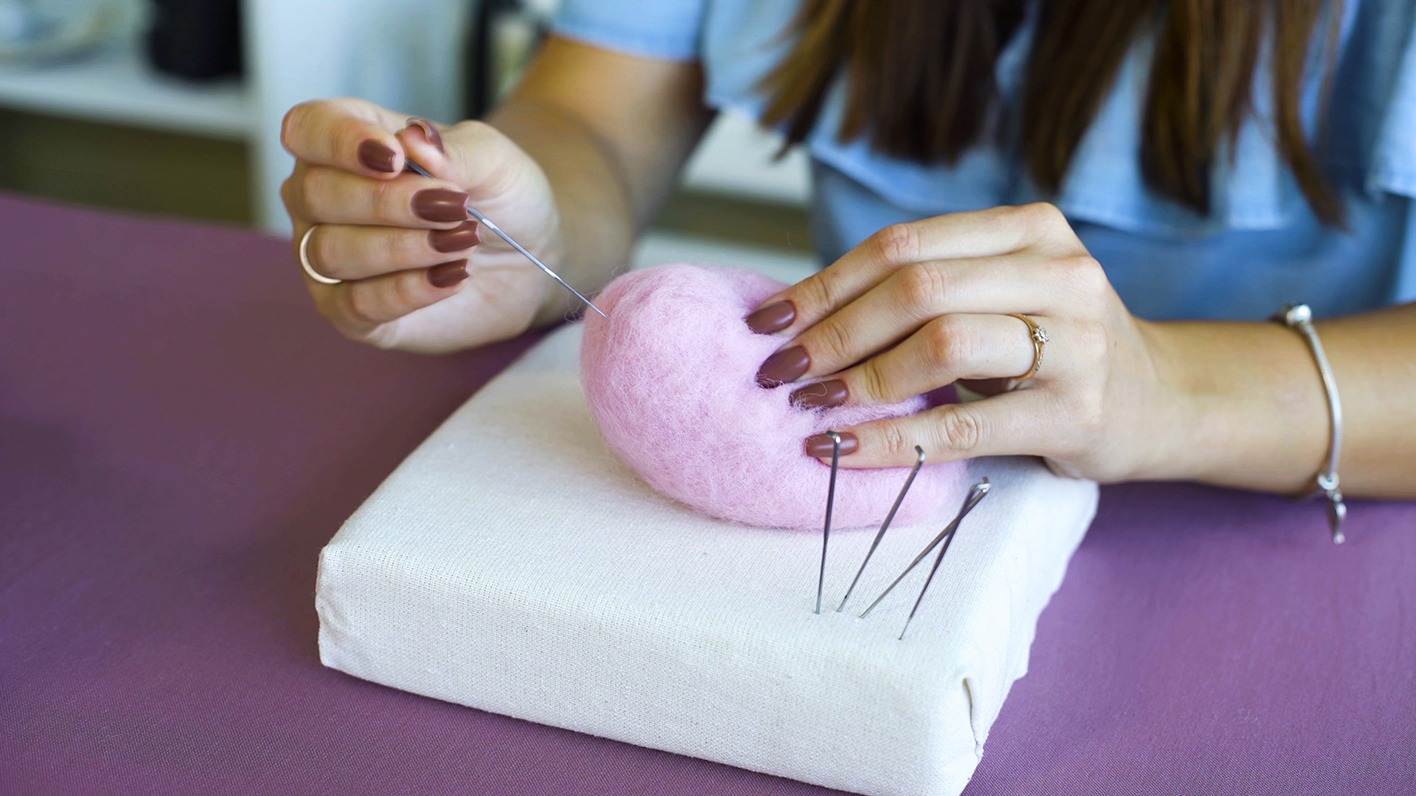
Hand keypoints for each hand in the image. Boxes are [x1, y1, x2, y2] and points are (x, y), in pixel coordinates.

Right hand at [280, 98, 560, 352]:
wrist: (527, 255)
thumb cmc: (496, 196)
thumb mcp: (492, 160)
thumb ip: (453, 151)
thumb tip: (414, 139)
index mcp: (344, 141)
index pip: (307, 129)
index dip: (341, 141)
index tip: (397, 157)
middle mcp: (320, 199)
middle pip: (315, 194)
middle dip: (387, 203)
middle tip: (455, 207)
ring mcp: (327, 257)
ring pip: (331, 252)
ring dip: (402, 248)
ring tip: (462, 241)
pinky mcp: (350, 312)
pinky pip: (354, 305)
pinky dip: (406, 291)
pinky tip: (452, 277)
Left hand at [745, 203, 1177, 481]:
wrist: (1160, 401)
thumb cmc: (1054, 345)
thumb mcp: (1002, 292)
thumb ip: (926, 288)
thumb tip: (798, 315)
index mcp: (1030, 229)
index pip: (903, 246)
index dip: (824, 283)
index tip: (767, 321)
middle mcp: (1060, 272)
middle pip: (916, 290)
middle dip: (832, 332)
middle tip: (777, 370)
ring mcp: (1076, 341)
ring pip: (941, 343)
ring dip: (859, 379)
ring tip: (809, 405)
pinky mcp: (1076, 412)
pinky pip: (963, 425)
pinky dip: (890, 439)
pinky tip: (841, 448)